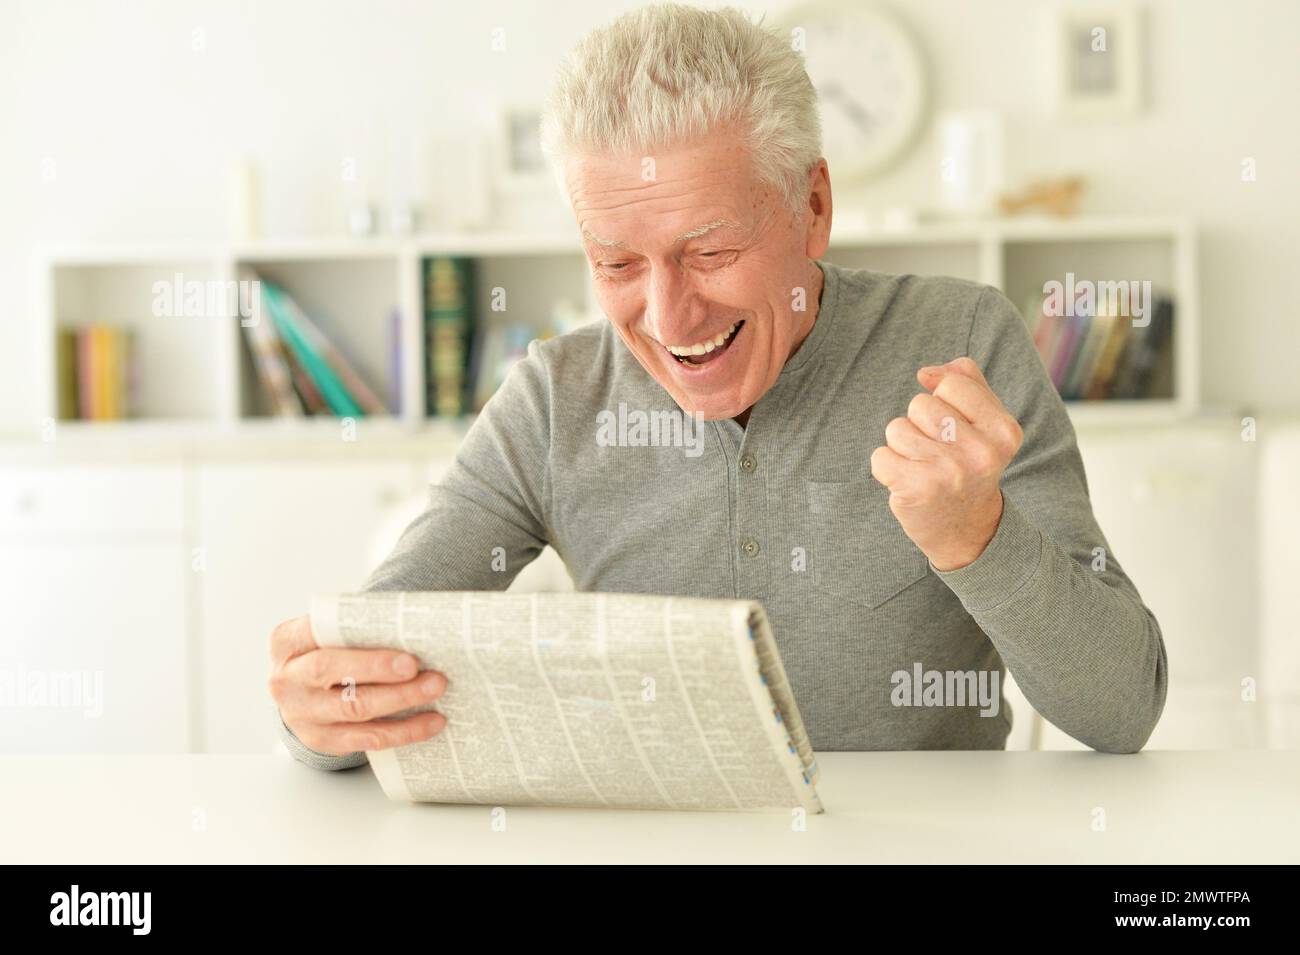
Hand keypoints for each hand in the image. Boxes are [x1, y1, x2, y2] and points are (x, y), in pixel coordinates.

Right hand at [268, 614, 447, 754]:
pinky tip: (431, 722)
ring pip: (354, 709)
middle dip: (378, 668)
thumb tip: (412, 628)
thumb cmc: (327, 653)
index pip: (317, 634)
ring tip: (435, 689)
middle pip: (330, 671)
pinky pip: (367, 739)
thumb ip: (354, 630)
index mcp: (287, 643)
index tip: (396, 639)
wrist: (301, 693)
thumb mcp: (327, 635)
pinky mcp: (321, 741)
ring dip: (400, 699)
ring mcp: (301, 714)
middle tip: (418, 666)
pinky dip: (404, 731)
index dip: (352, 635)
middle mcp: (287, 680)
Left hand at [869, 357, 1023, 571]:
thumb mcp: (985, 422)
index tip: (955, 429)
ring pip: (896, 428)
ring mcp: (948, 472)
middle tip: (938, 454)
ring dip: (902, 446)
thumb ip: (966, 381)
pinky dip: (886, 468)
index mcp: (1004, 430)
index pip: (952, 383)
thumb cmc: (970, 464)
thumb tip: (926, 373)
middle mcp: (981, 452)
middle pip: (920, 404)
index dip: (944, 401)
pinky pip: (880, 456)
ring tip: (923, 468)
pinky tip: (907, 483)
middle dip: (920, 424)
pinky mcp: (916, 490)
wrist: (967, 530)